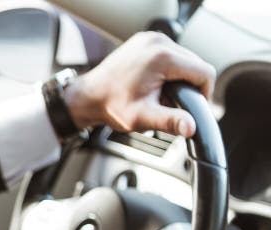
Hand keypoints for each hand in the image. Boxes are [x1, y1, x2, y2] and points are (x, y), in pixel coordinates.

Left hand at [63, 31, 216, 137]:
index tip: (192, 106)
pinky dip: (168, 69)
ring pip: (183, 58)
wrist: (87, 97)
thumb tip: (191, 128)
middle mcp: (158, 42)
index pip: (204, 72)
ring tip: (161, 95)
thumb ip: (170, 121)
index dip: (203, 93)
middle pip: (195, 64)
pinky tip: (155, 84)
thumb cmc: (110, 106)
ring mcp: (150, 39)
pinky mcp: (144, 41)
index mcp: (162, 57)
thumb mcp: (142, 117)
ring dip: (179, 77)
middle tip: (171, 104)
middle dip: (189, 86)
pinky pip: (169, 53)